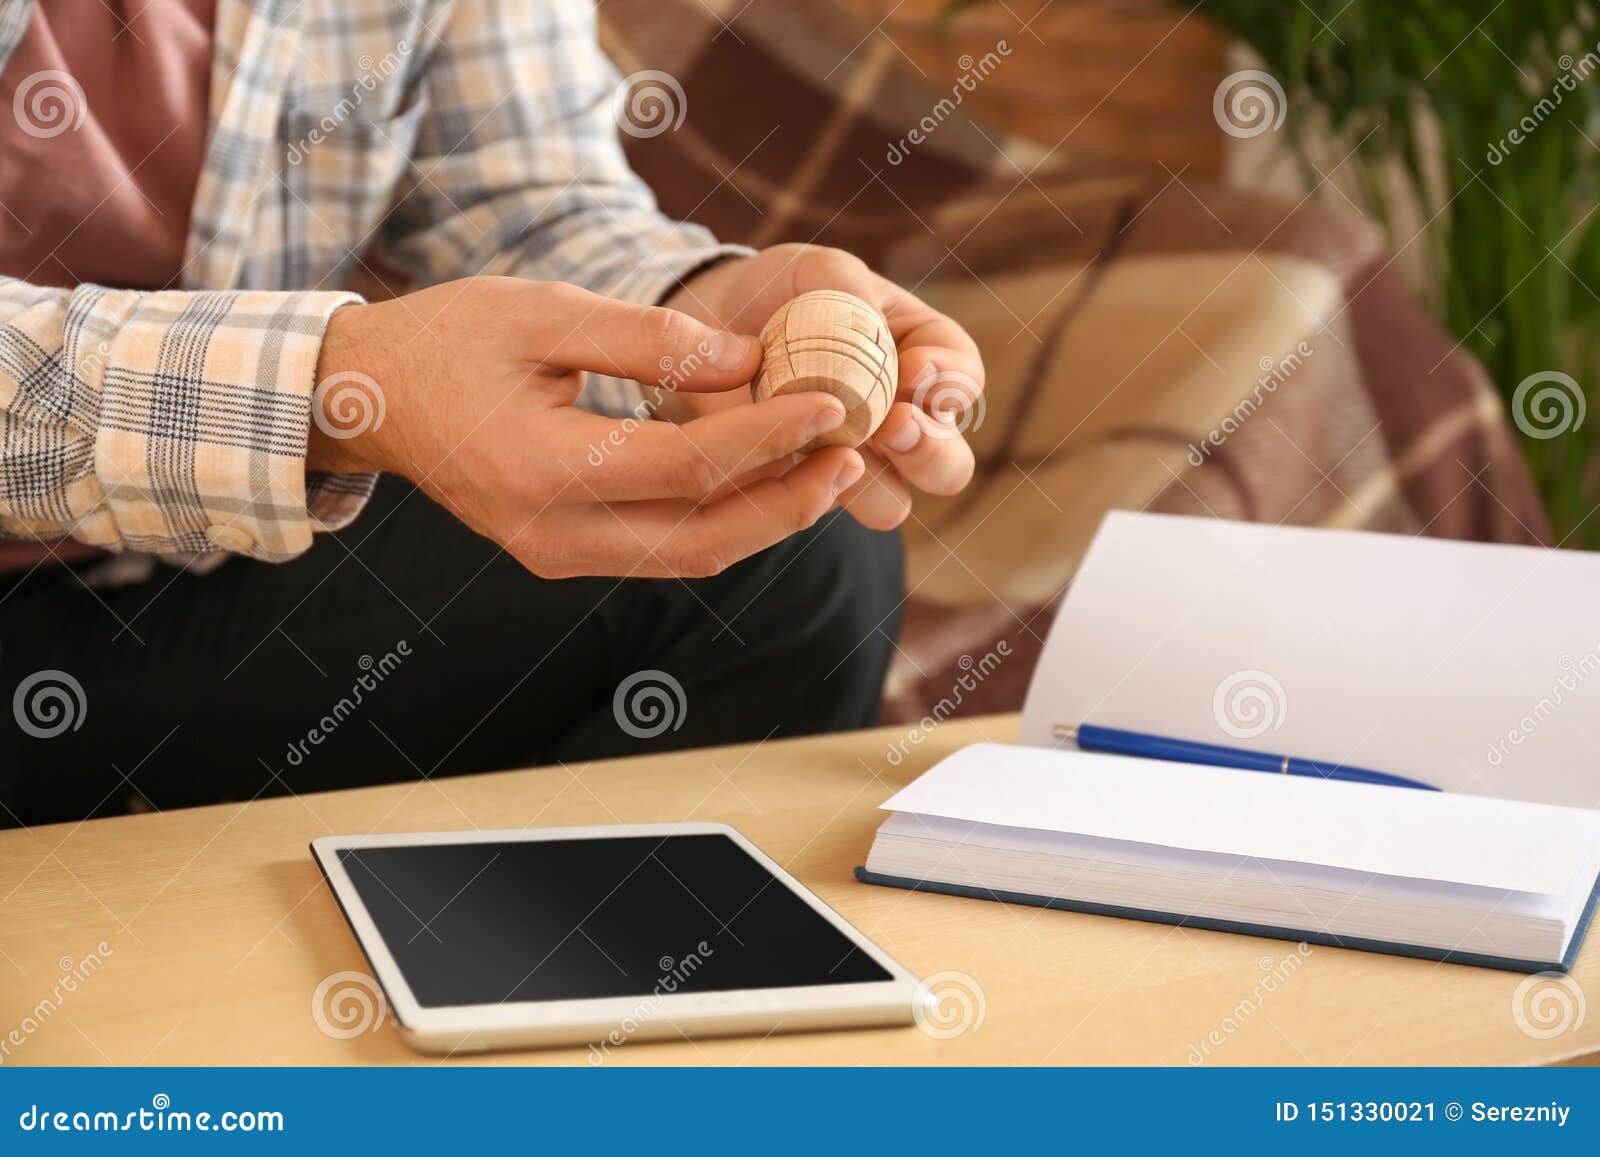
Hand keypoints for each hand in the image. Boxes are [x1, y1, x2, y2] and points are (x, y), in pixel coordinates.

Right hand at [308, 277, 863, 577]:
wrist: (371, 397)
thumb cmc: (449, 339)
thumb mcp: (543, 313)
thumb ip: (647, 339)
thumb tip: (751, 362)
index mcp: (538, 468)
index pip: (684, 468)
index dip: (767, 438)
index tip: (832, 403)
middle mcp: (550, 534)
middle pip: (701, 537)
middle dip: (788, 501)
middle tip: (854, 455)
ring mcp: (556, 556)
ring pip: (690, 556)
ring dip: (766, 519)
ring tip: (828, 469)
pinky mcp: (565, 555)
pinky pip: (664, 550)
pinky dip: (725, 520)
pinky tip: (769, 480)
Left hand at [664, 244, 981, 528]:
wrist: (720, 324)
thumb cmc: (787, 290)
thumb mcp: (817, 270)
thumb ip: (845, 285)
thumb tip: (865, 320)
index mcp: (926, 358)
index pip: (963, 379)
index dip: (950, 382)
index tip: (913, 368)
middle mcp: (904, 421)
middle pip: (949, 466)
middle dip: (929, 452)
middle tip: (893, 426)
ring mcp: (860, 464)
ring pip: (892, 503)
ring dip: (873, 487)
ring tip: (838, 451)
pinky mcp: (810, 487)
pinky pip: (822, 508)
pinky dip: (807, 490)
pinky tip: (784, 460)